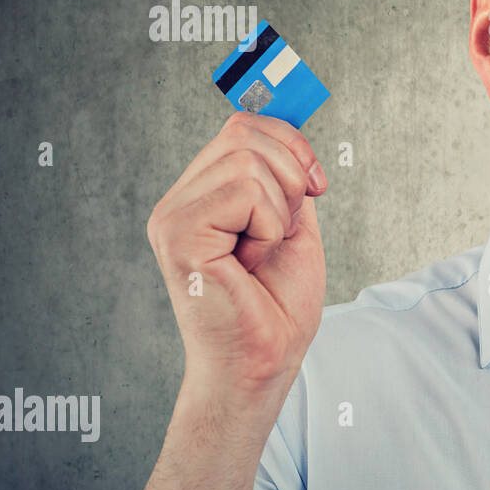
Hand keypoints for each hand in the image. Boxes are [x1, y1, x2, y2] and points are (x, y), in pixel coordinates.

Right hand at [146, 111, 327, 408]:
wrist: (264, 362)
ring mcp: (172, 217)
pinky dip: (268, 226)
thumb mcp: (292, 225)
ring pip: (248, 159)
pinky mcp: (179, 235)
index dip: (290, 142)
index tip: (317, 183)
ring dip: (279, 209)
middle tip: (284, 229)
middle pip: (245, 132)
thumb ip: (285, 180)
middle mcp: (179, 202)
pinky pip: (244, 192)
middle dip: (291, 173)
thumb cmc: (276, 306)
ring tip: (262, 251)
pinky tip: (251, 261)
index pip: (242, 128)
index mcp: (203, 196)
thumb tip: (291, 134)